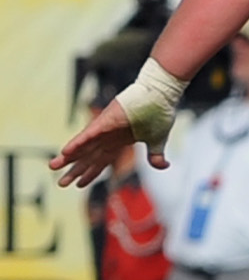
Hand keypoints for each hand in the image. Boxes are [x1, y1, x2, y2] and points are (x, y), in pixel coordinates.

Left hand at [51, 101, 166, 188]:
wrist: (162, 95)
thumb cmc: (159, 113)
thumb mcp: (157, 139)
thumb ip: (155, 155)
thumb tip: (164, 166)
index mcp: (119, 142)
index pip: (101, 161)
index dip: (90, 173)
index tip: (79, 185)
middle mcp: (108, 137)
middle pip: (88, 157)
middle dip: (74, 171)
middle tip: (60, 183)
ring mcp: (105, 129)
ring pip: (83, 146)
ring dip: (67, 158)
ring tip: (52, 167)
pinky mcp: (105, 121)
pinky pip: (88, 135)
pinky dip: (77, 143)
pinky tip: (65, 152)